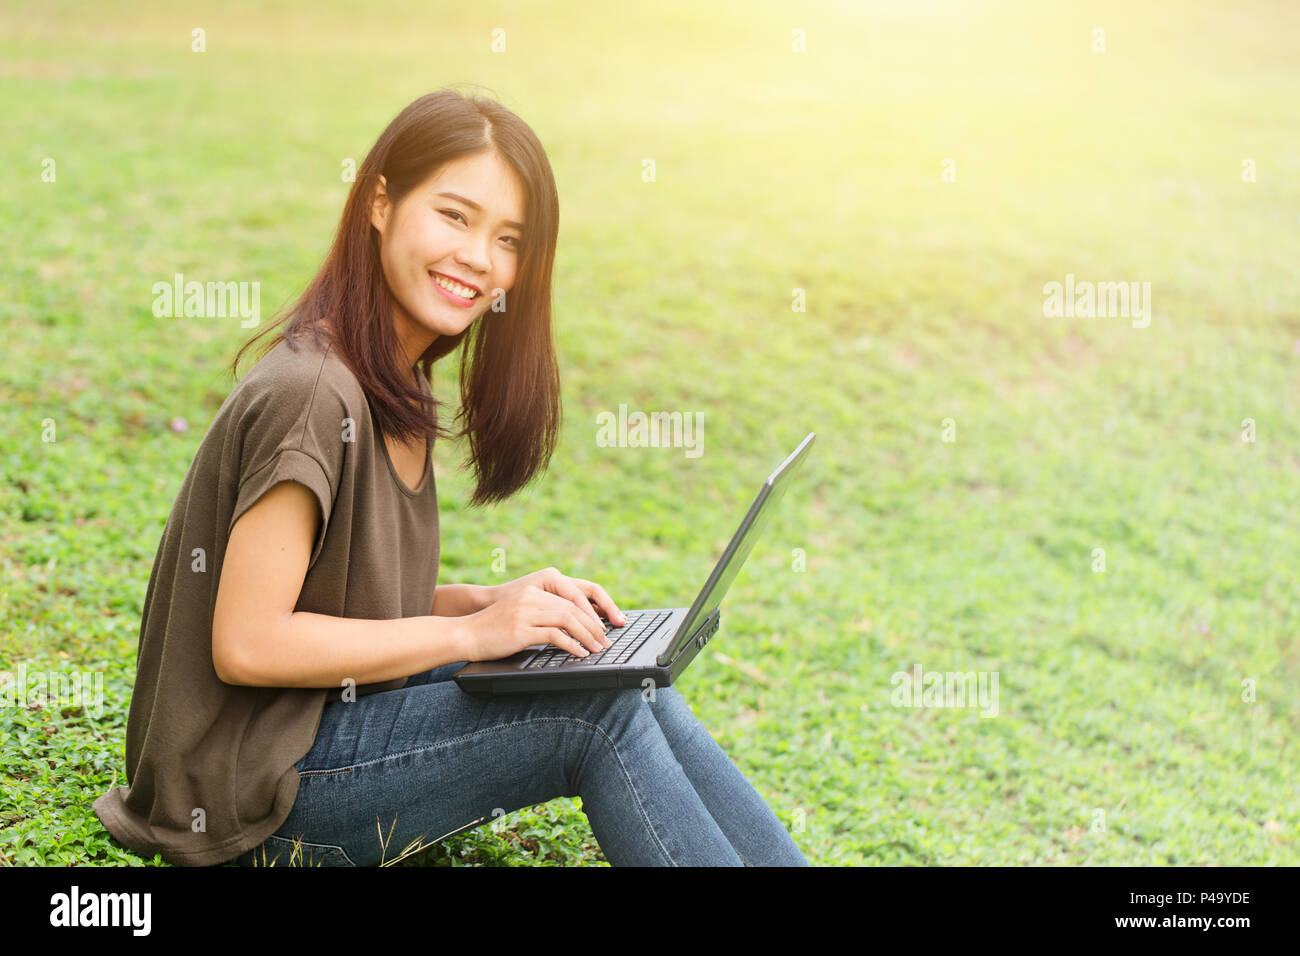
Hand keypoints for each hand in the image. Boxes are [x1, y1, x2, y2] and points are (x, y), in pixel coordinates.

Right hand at [460, 567, 626, 662]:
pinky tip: (580, 653)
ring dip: (587, 636)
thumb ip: (544, 613)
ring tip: (598, 649)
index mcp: (535, 590)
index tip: (606, 625)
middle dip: (594, 626)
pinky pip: (555, 635)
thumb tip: (574, 626)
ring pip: (568, 620)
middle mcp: (532, 596)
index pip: (573, 596)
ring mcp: (526, 611)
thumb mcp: (522, 613)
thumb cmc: (495, 629)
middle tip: (606, 641)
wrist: (466, 634)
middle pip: (574, 608)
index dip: (593, 611)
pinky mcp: (521, 629)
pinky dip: (572, 645)